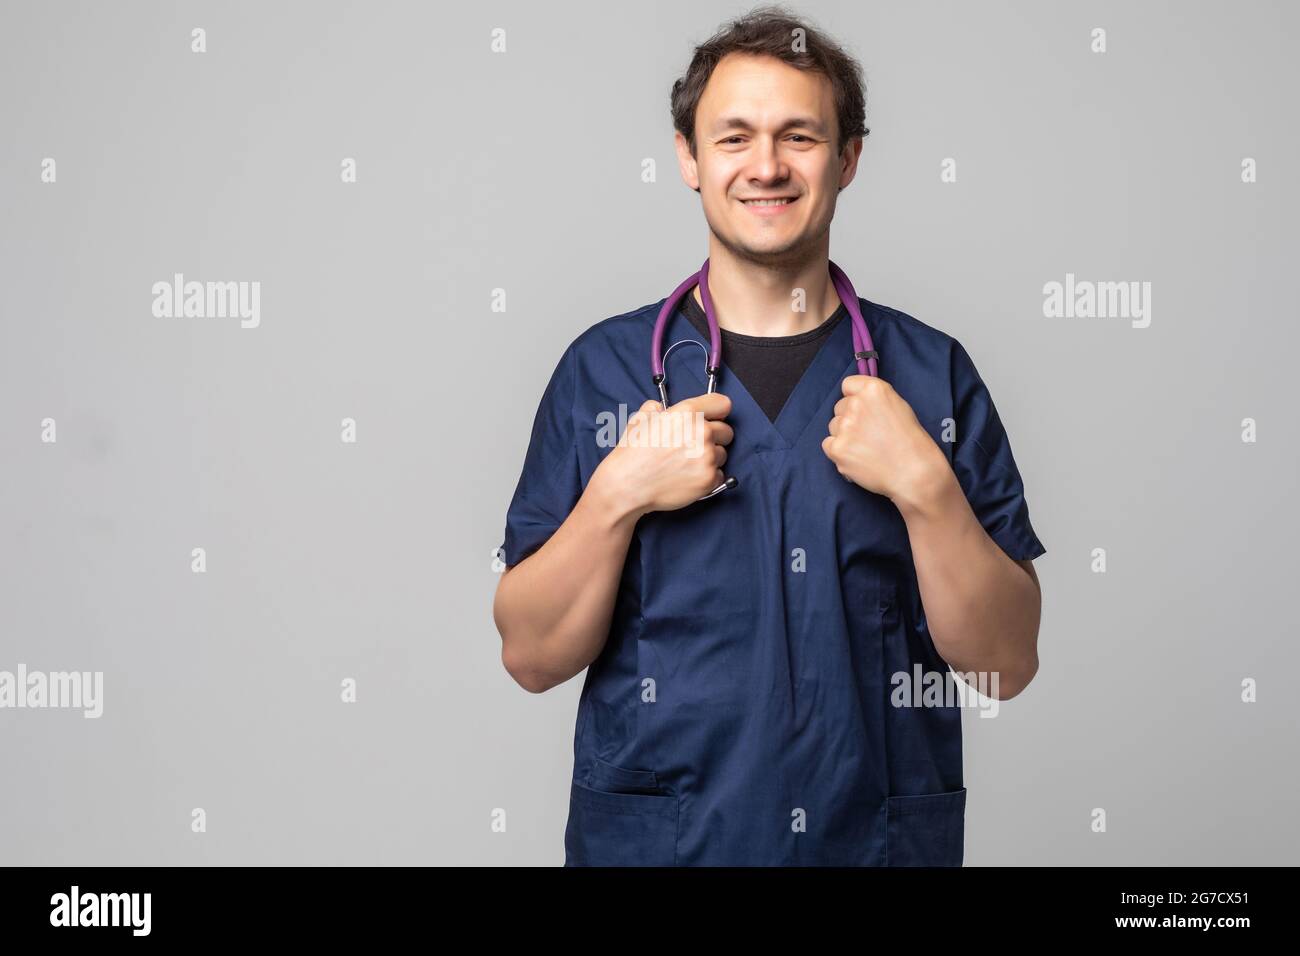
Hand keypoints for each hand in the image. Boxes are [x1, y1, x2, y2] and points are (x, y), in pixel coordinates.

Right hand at [595, 392, 733, 517]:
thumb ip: (658, 408)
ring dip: (710, 458)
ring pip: (722, 454)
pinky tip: (688, 477)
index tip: (714, 418)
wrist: (628, 486)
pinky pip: (719, 475)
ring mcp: (707, 457)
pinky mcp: (709, 479)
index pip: (722, 403)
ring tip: (687, 464)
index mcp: (687, 413)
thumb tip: (663, 408)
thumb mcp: (641, 419)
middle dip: (714, 437)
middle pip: (727, 431)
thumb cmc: (632, 454)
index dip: (717, 411)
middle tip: (695, 446)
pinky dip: (707, 477)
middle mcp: (701, 432)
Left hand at [821, 375, 946, 504]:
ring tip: (866, 448)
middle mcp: (856, 404)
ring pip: (834, 426)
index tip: (861, 408)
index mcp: (873, 390)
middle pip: (840, 407)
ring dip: (844, 435)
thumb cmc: (911, 441)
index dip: (854, 397)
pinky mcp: (837, 448)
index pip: (848, 385)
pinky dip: (839, 451)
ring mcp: (844, 427)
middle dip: (850, 418)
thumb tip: (857, 401)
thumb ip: (874, 401)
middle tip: (868, 433)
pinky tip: (857, 457)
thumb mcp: (898, 407)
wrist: (913, 471)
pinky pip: (828, 444)